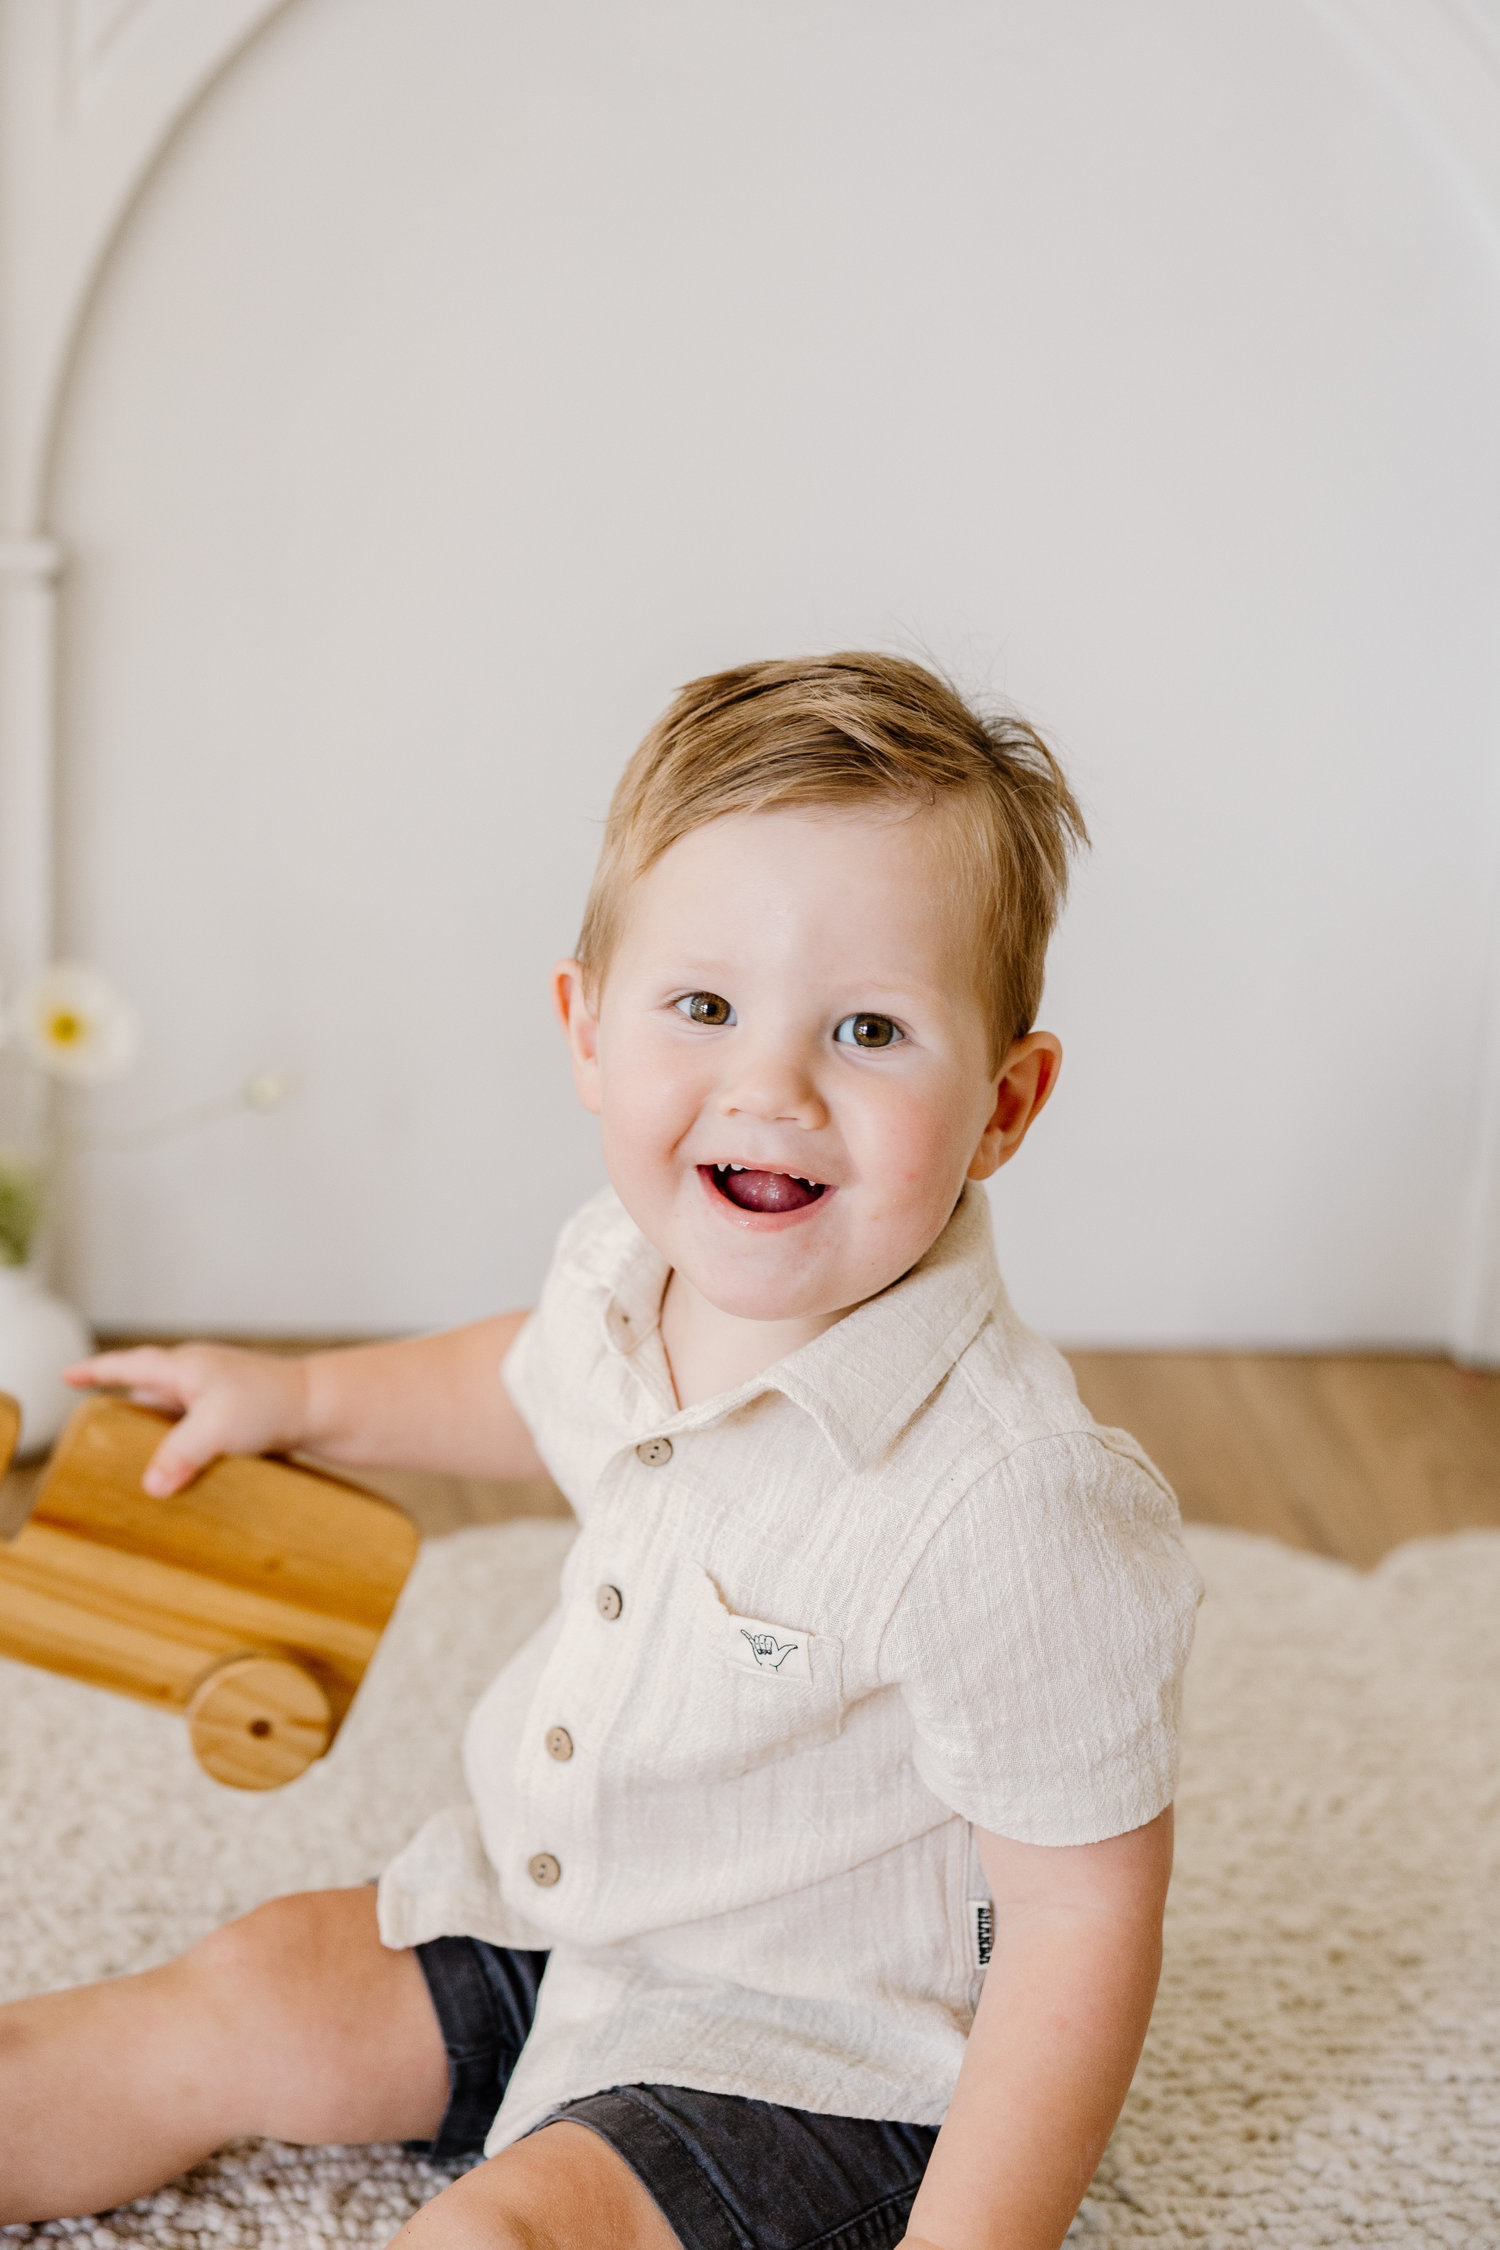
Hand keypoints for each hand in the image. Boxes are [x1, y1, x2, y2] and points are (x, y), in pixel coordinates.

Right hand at [64, 1344, 311, 1496]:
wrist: (322, 1407)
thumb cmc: (271, 1405)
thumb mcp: (217, 1429)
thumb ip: (179, 1455)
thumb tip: (150, 1486)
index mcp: (185, 1367)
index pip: (128, 1365)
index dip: (96, 1372)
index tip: (66, 1376)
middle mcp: (198, 1375)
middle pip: (146, 1387)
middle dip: (120, 1404)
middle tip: (93, 1427)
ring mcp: (217, 1393)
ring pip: (170, 1410)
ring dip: (151, 1428)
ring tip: (129, 1457)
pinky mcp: (235, 1415)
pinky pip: (193, 1427)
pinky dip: (179, 1443)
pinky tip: (177, 1468)